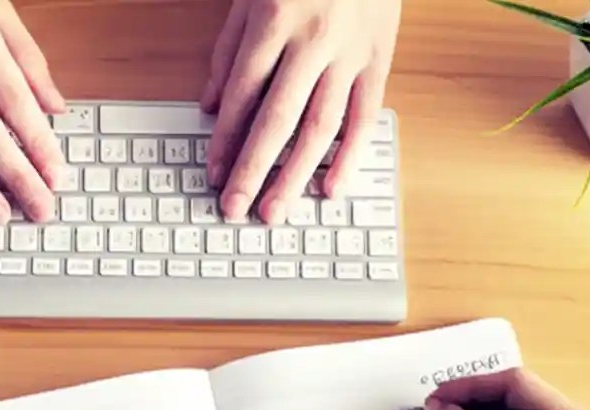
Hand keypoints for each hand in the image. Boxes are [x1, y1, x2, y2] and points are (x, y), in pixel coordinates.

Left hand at [201, 0, 400, 222]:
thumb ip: (229, 50)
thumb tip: (209, 107)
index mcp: (276, 18)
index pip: (242, 92)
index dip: (225, 138)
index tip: (213, 172)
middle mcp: (315, 38)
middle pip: (278, 118)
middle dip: (254, 169)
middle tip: (235, 208)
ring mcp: (352, 52)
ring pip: (321, 125)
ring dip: (295, 175)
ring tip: (275, 210)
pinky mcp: (381, 58)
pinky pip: (365, 115)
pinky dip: (350, 156)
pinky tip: (332, 188)